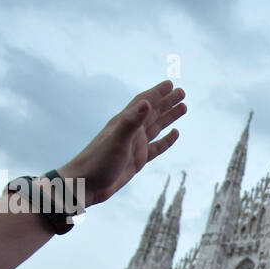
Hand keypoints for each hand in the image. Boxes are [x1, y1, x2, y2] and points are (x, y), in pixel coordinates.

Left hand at [56, 81, 185, 205]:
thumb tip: (147, 103)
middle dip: (167, 101)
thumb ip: (132, 121)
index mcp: (125, 122)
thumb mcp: (117, 140)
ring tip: (183, 108)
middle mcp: (131, 131)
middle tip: (182, 92)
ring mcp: (135, 145)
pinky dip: (167, 139)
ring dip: (169, 117)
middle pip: (153, 112)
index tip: (170, 84)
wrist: (86, 184)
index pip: (144, 102)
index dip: (157, 92)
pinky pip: (157, 146)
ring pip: (157, 126)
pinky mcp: (138, 159)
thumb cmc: (98, 161)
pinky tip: (175, 133)